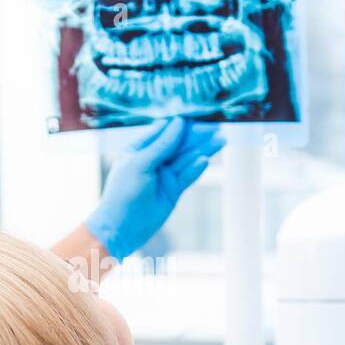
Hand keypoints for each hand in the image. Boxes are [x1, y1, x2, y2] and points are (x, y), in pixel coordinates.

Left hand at [85, 117, 225, 260]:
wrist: (123, 227)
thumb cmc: (124, 192)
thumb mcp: (141, 163)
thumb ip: (162, 145)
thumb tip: (179, 122)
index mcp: (139, 148)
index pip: (164, 131)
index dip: (181, 124)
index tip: (197, 116)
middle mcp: (153, 160)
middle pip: (179, 144)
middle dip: (197, 136)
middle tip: (217, 128)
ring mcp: (164, 175)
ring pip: (187, 159)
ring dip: (203, 149)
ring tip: (221, 139)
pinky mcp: (174, 190)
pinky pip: (187, 176)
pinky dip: (196, 168)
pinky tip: (206, 159)